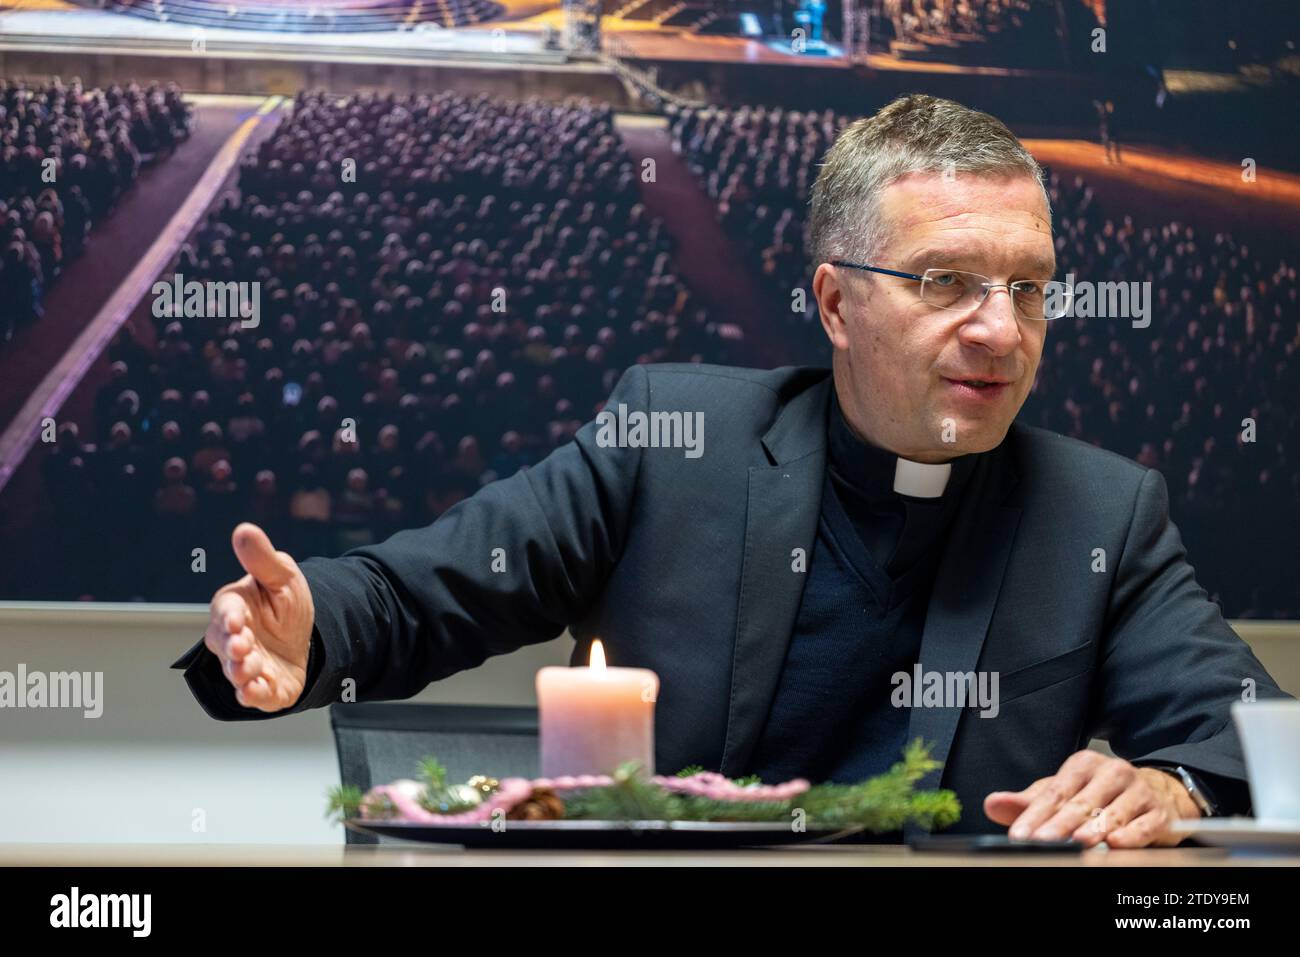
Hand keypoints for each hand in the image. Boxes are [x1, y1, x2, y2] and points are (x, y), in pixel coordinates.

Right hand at [204, 522, 314, 712]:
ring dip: (241, 673)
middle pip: (225, 645)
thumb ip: (262, 559)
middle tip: (242, 646)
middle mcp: (234, 640)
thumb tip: (244, 530)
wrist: (308, 637)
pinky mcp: (264, 688)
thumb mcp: (282, 577)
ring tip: (250, 670)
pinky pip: (255, 695)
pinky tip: (256, 692)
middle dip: (233, 647)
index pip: (226, 611)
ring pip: (236, 672)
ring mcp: (248, 665)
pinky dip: (254, 696)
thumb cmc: (284, 604)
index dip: (229, 616)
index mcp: (235, 609)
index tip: (236, 619)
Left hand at [983, 750, 1200, 847]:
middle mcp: (1112, 773)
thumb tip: (992, 804)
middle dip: (1059, 824)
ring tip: (1076, 841)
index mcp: (1083, 765)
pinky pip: (1144, 825)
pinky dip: (1131, 835)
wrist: (1156, 793)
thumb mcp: (1064, 793)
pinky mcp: (1159, 813)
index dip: (1035, 815)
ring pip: (1112, 813)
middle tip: (1042, 841)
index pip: (1054, 793)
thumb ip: (1029, 802)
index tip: (1019, 834)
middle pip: (1080, 803)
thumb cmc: (1100, 795)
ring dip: (1094, 829)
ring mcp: (1138, 791)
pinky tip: (1116, 842)